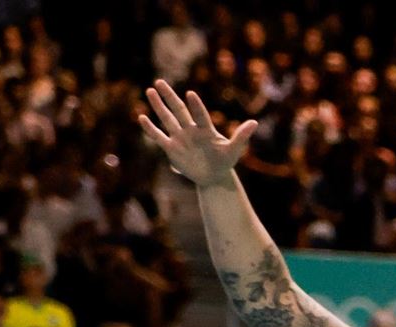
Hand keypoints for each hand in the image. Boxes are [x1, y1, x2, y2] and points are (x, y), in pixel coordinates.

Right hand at [138, 80, 258, 185]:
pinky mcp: (172, 148)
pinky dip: (150, 128)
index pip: (200, 115)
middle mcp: (191, 130)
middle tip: (160, 82)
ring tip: (150, 91)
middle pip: (178, 110)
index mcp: (206, 129)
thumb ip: (241, 136)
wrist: (213, 176)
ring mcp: (180, 137)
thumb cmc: (225, 161)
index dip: (195, 106)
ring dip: (158, 106)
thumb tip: (254, 123)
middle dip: (169, 97)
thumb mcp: (234, 150)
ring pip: (167, 119)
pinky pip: (159, 136)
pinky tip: (141, 117)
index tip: (190, 94)